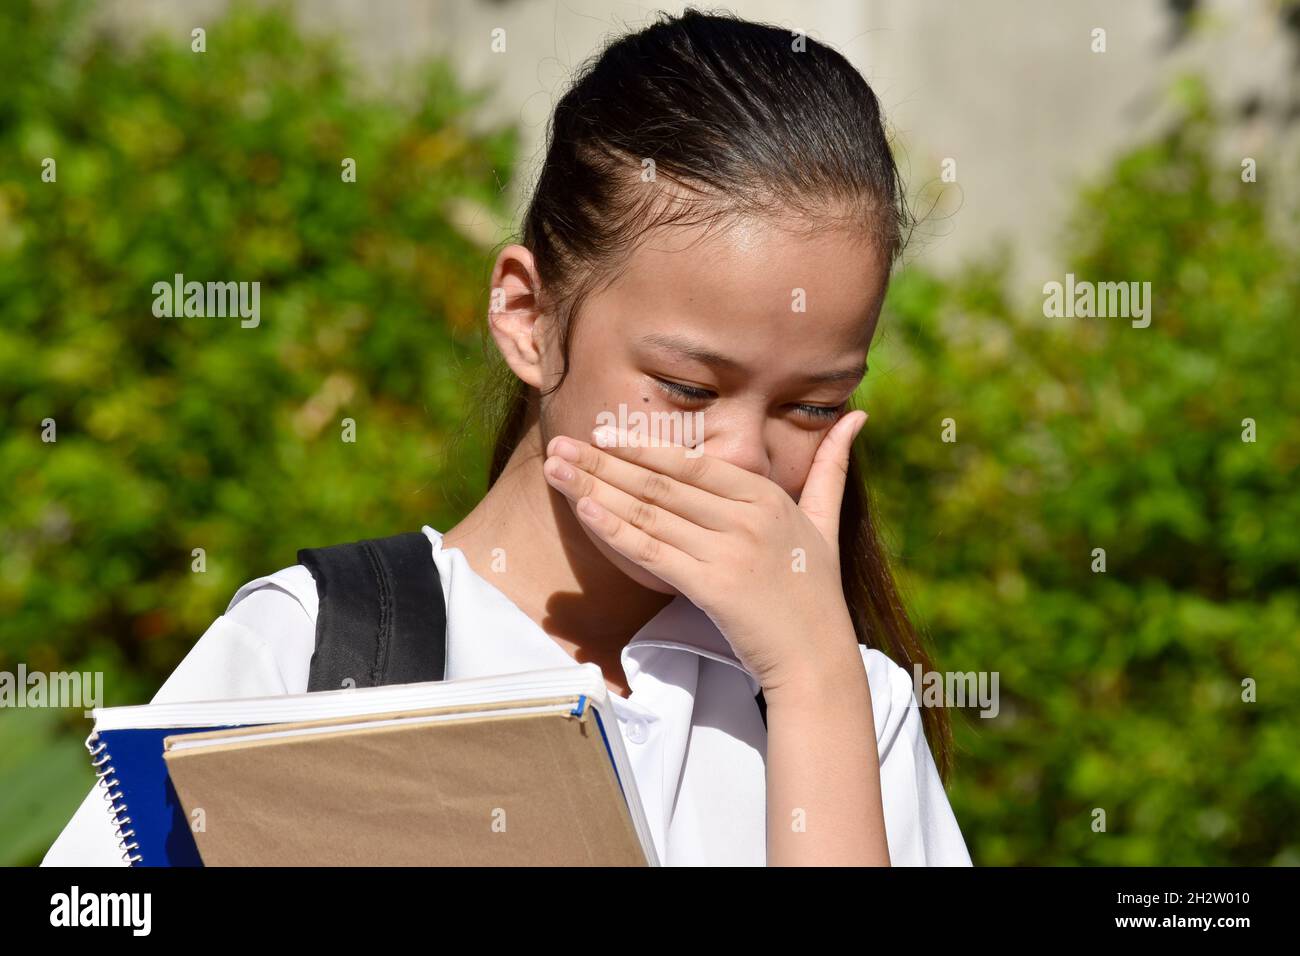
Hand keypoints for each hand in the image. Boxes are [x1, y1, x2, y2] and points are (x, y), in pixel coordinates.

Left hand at [541, 410, 867, 693]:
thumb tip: (857, 416)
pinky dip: (617, 530)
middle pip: (661, 483)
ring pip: (650, 513)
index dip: (642, 446)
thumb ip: (831, 468)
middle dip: (604, 461)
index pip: (692, 463)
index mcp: (768, 497)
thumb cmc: (815, 592)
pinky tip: (585, 510)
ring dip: (596, 488)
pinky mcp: (714, 588)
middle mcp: (748, 517)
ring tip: (556, 470)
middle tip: (560, 444)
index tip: (602, 433)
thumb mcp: (826, 522)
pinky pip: (654, 552)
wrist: (818, 661)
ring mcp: (731, 552)